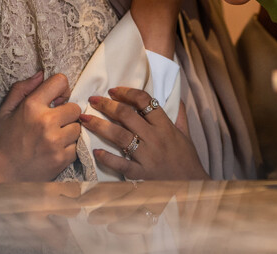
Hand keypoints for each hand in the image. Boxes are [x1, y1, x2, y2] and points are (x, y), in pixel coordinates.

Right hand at [0, 71, 81, 181]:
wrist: (1, 174)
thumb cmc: (3, 141)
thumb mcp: (5, 111)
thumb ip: (22, 89)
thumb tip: (42, 74)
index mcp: (31, 106)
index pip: (60, 82)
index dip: (60, 89)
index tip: (56, 99)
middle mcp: (46, 121)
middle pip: (74, 107)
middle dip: (66, 113)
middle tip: (53, 122)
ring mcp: (56, 141)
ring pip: (78, 127)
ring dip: (69, 131)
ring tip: (53, 137)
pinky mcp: (62, 158)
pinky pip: (77, 145)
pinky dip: (69, 147)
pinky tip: (54, 149)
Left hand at [81, 87, 209, 180]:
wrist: (192, 185)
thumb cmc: (187, 159)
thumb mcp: (185, 133)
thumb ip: (179, 114)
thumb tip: (175, 96)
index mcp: (165, 126)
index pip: (144, 101)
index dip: (126, 93)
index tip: (113, 90)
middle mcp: (155, 138)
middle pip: (126, 116)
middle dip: (106, 105)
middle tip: (93, 99)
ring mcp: (147, 156)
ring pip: (119, 136)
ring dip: (99, 126)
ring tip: (85, 118)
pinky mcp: (141, 174)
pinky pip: (121, 164)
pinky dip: (107, 158)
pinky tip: (95, 151)